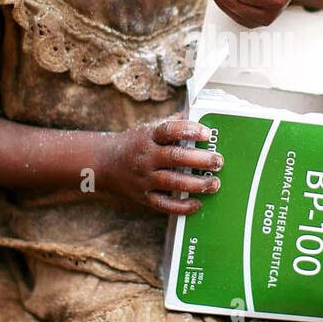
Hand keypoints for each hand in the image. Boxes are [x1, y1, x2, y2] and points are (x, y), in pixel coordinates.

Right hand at [99, 117, 222, 215]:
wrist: (104, 163)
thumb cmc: (134, 144)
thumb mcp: (148, 129)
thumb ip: (172, 123)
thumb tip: (197, 114)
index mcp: (149, 137)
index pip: (169, 130)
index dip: (189, 130)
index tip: (207, 134)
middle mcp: (146, 157)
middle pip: (175, 157)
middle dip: (200, 160)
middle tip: (218, 161)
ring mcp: (144, 178)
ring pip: (172, 182)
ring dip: (196, 184)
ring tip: (214, 184)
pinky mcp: (143, 197)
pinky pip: (164, 205)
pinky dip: (181, 207)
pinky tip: (197, 204)